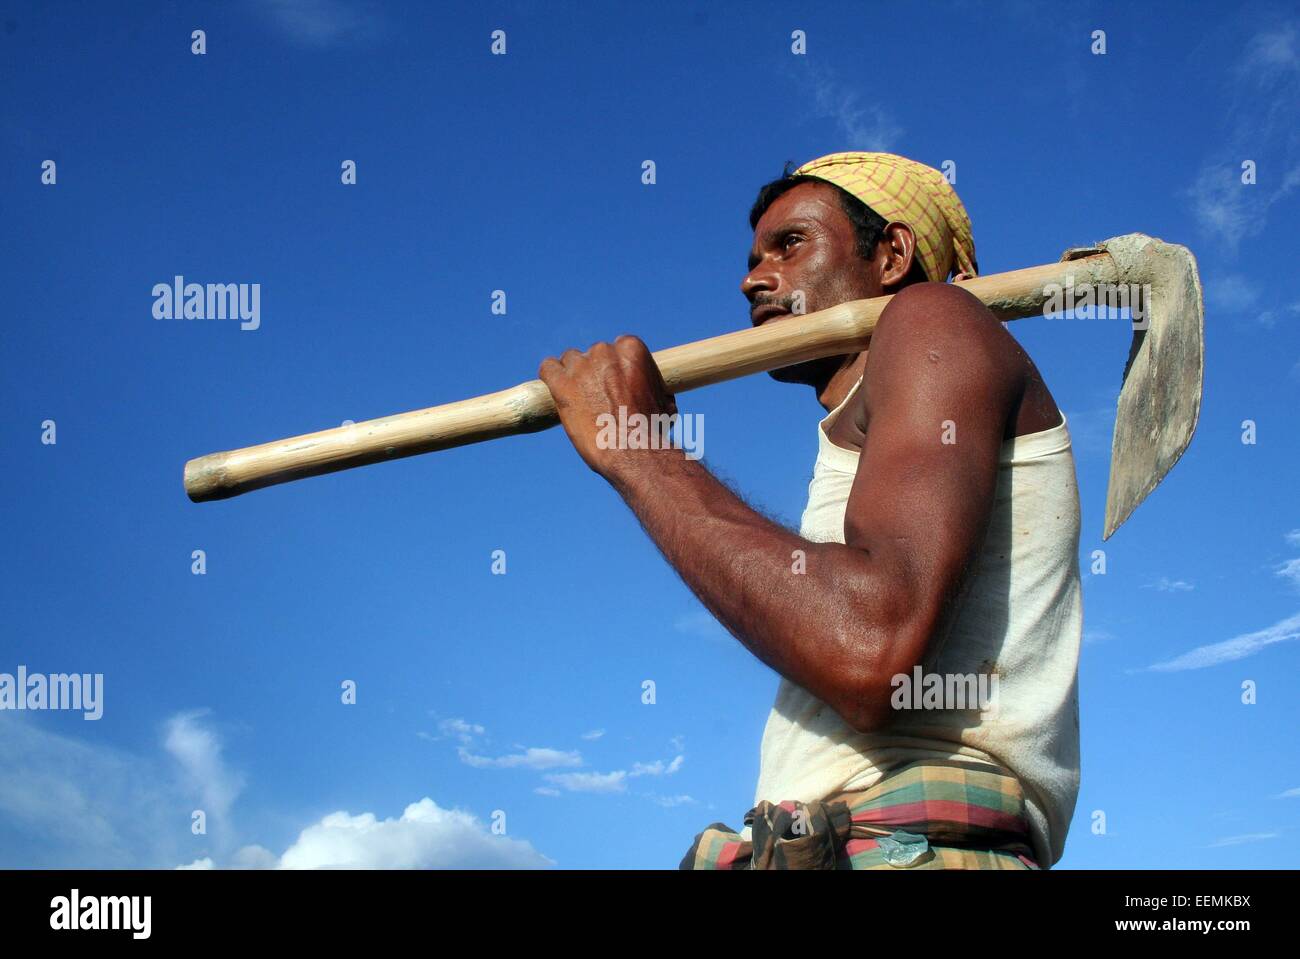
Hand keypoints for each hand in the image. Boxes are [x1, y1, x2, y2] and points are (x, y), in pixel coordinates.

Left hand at [538, 335, 679, 480]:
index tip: (613, 383)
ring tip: (577, 397)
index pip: (616, 347)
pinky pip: (547, 369)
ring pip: (570, 360)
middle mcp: (605, 351)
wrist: (633, 451)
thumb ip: (654, 387)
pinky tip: (554, 389)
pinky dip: (550, 377)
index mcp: (631, 349)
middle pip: (592, 354)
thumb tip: (658, 391)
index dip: (614, 367)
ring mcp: (581, 367)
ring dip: (573, 375)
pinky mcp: (561, 384)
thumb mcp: (664, 400)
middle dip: (594, 372)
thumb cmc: (652, 430)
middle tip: (597, 395)